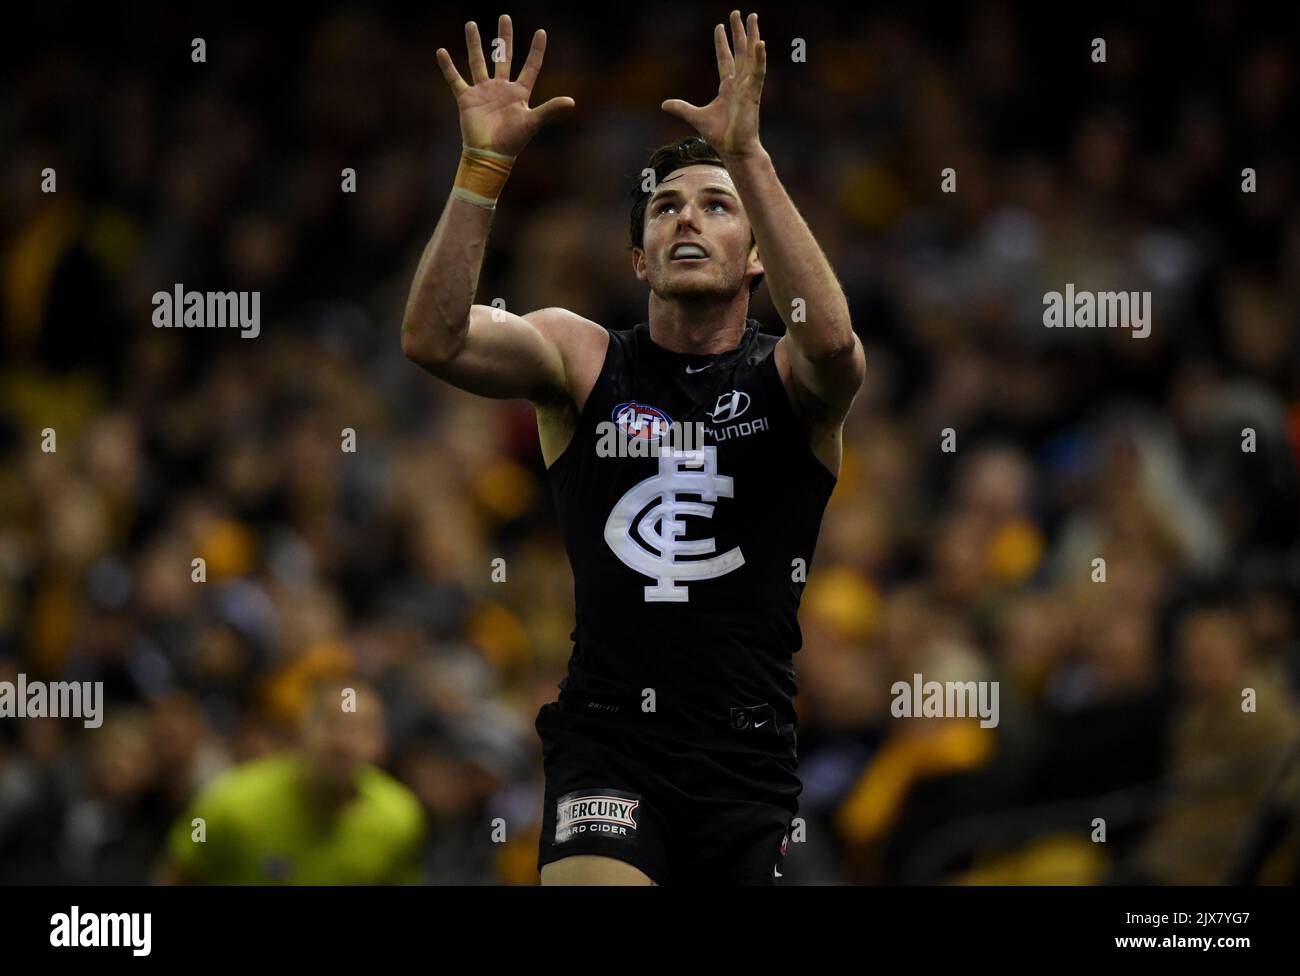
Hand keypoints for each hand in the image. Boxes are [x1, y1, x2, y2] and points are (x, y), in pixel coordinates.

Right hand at [436, 15, 574, 156]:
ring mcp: (483, 91)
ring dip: (474, 43)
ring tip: (471, 24)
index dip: (536, 50)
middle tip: (505, 17)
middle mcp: (501, 88)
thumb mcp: (533, 122)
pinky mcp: (466, 98)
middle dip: (504, 37)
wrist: (490, 155)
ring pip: (478, 61)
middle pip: (503, 56)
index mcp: (519, 93)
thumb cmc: (513, 141)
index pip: (531, 66)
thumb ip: (550, 109)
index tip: (541, 32)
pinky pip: (455, 79)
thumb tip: (572, 102)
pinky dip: (448, 66)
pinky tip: (441, 51)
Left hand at [661, 10, 765, 156]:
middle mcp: (739, 83)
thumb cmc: (720, 136)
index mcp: (728, 87)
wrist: (733, 150)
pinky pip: (758, 72)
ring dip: (752, 36)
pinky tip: (761, 42)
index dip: (722, 42)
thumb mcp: (696, 117)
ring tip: (753, 17)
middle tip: (738, 13)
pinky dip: (760, 58)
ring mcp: (747, 87)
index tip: (719, 26)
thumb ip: (682, 108)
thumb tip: (664, 104)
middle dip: (739, 32)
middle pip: (740, 51)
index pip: (725, 59)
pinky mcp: (753, 94)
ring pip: (751, 56)